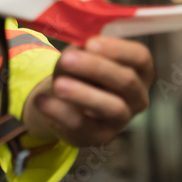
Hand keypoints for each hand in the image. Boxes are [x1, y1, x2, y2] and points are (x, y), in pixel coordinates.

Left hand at [22, 36, 154, 146]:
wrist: (64, 101)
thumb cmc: (80, 72)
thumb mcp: (80, 56)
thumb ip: (81, 53)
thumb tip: (76, 53)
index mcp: (140, 71)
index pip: (140, 57)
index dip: (117, 49)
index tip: (89, 43)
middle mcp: (137, 97)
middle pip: (126, 81)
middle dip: (96, 68)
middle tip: (67, 60)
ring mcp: (122, 120)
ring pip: (112, 107)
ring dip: (84, 94)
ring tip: (58, 84)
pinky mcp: (101, 137)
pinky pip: (82, 125)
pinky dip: (59, 111)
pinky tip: (41, 100)